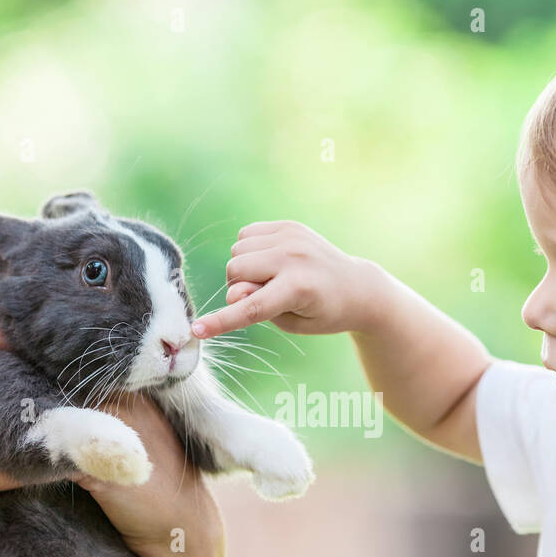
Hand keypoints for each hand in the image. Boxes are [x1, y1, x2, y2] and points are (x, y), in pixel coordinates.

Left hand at [0, 320, 221, 556]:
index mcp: (114, 374)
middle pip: (26, 381)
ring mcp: (110, 424)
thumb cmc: (146, 476)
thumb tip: (16, 397)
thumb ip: (78, 406)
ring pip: (25, 425)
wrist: (183, 524)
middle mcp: (113, 390)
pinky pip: (35, 467)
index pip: (47, 344)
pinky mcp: (104, 464)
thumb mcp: (113, 431)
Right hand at [190, 220, 385, 338]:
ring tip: (270, 278)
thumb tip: (232, 289)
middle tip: (263, 296)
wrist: (357, 286)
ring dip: (244, 268)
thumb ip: (259, 309)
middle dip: (238, 286)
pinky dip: (250, 251)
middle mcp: (293, 257)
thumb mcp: (293, 323)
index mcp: (298, 289)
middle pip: (235, 270)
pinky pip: (246, 235)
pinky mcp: (288, 225)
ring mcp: (291, 236)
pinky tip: (270, 261)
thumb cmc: (324, 312)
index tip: (197, 331)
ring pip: (237, 251)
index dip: (221, 322)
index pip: (250, 308)